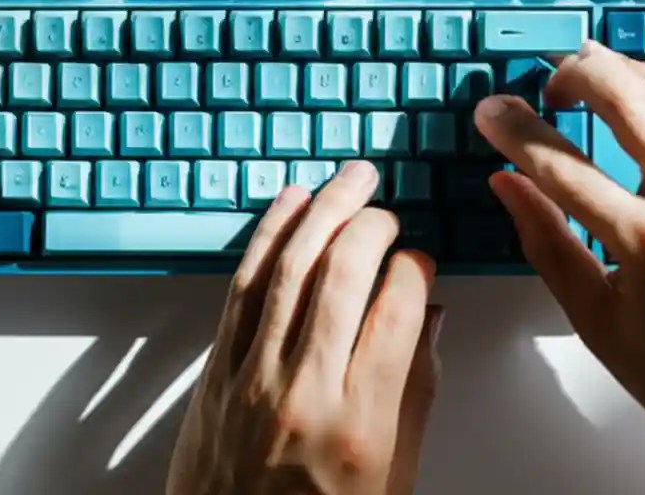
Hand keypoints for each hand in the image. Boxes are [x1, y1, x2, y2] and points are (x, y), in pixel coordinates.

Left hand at [167, 161, 442, 494]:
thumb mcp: (392, 476)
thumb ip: (413, 395)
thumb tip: (429, 320)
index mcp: (360, 425)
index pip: (397, 313)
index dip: (415, 270)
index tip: (422, 260)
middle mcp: (303, 393)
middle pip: (341, 276)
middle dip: (371, 225)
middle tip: (388, 211)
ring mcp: (251, 377)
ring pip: (288, 268)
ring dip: (322, 210)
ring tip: (349, 178)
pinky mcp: (215, 371)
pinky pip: (241, 287)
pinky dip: (266, 237)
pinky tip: (289, 204)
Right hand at [474, 42, 644, 494]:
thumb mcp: (596, 320)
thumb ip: (546, 242)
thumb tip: (507, 184)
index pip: (561, 163)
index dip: (515, 130)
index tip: (491, 112)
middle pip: (626, 100)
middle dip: (574, 77)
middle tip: (546, 87)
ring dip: (631, 69)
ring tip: (594, 68)